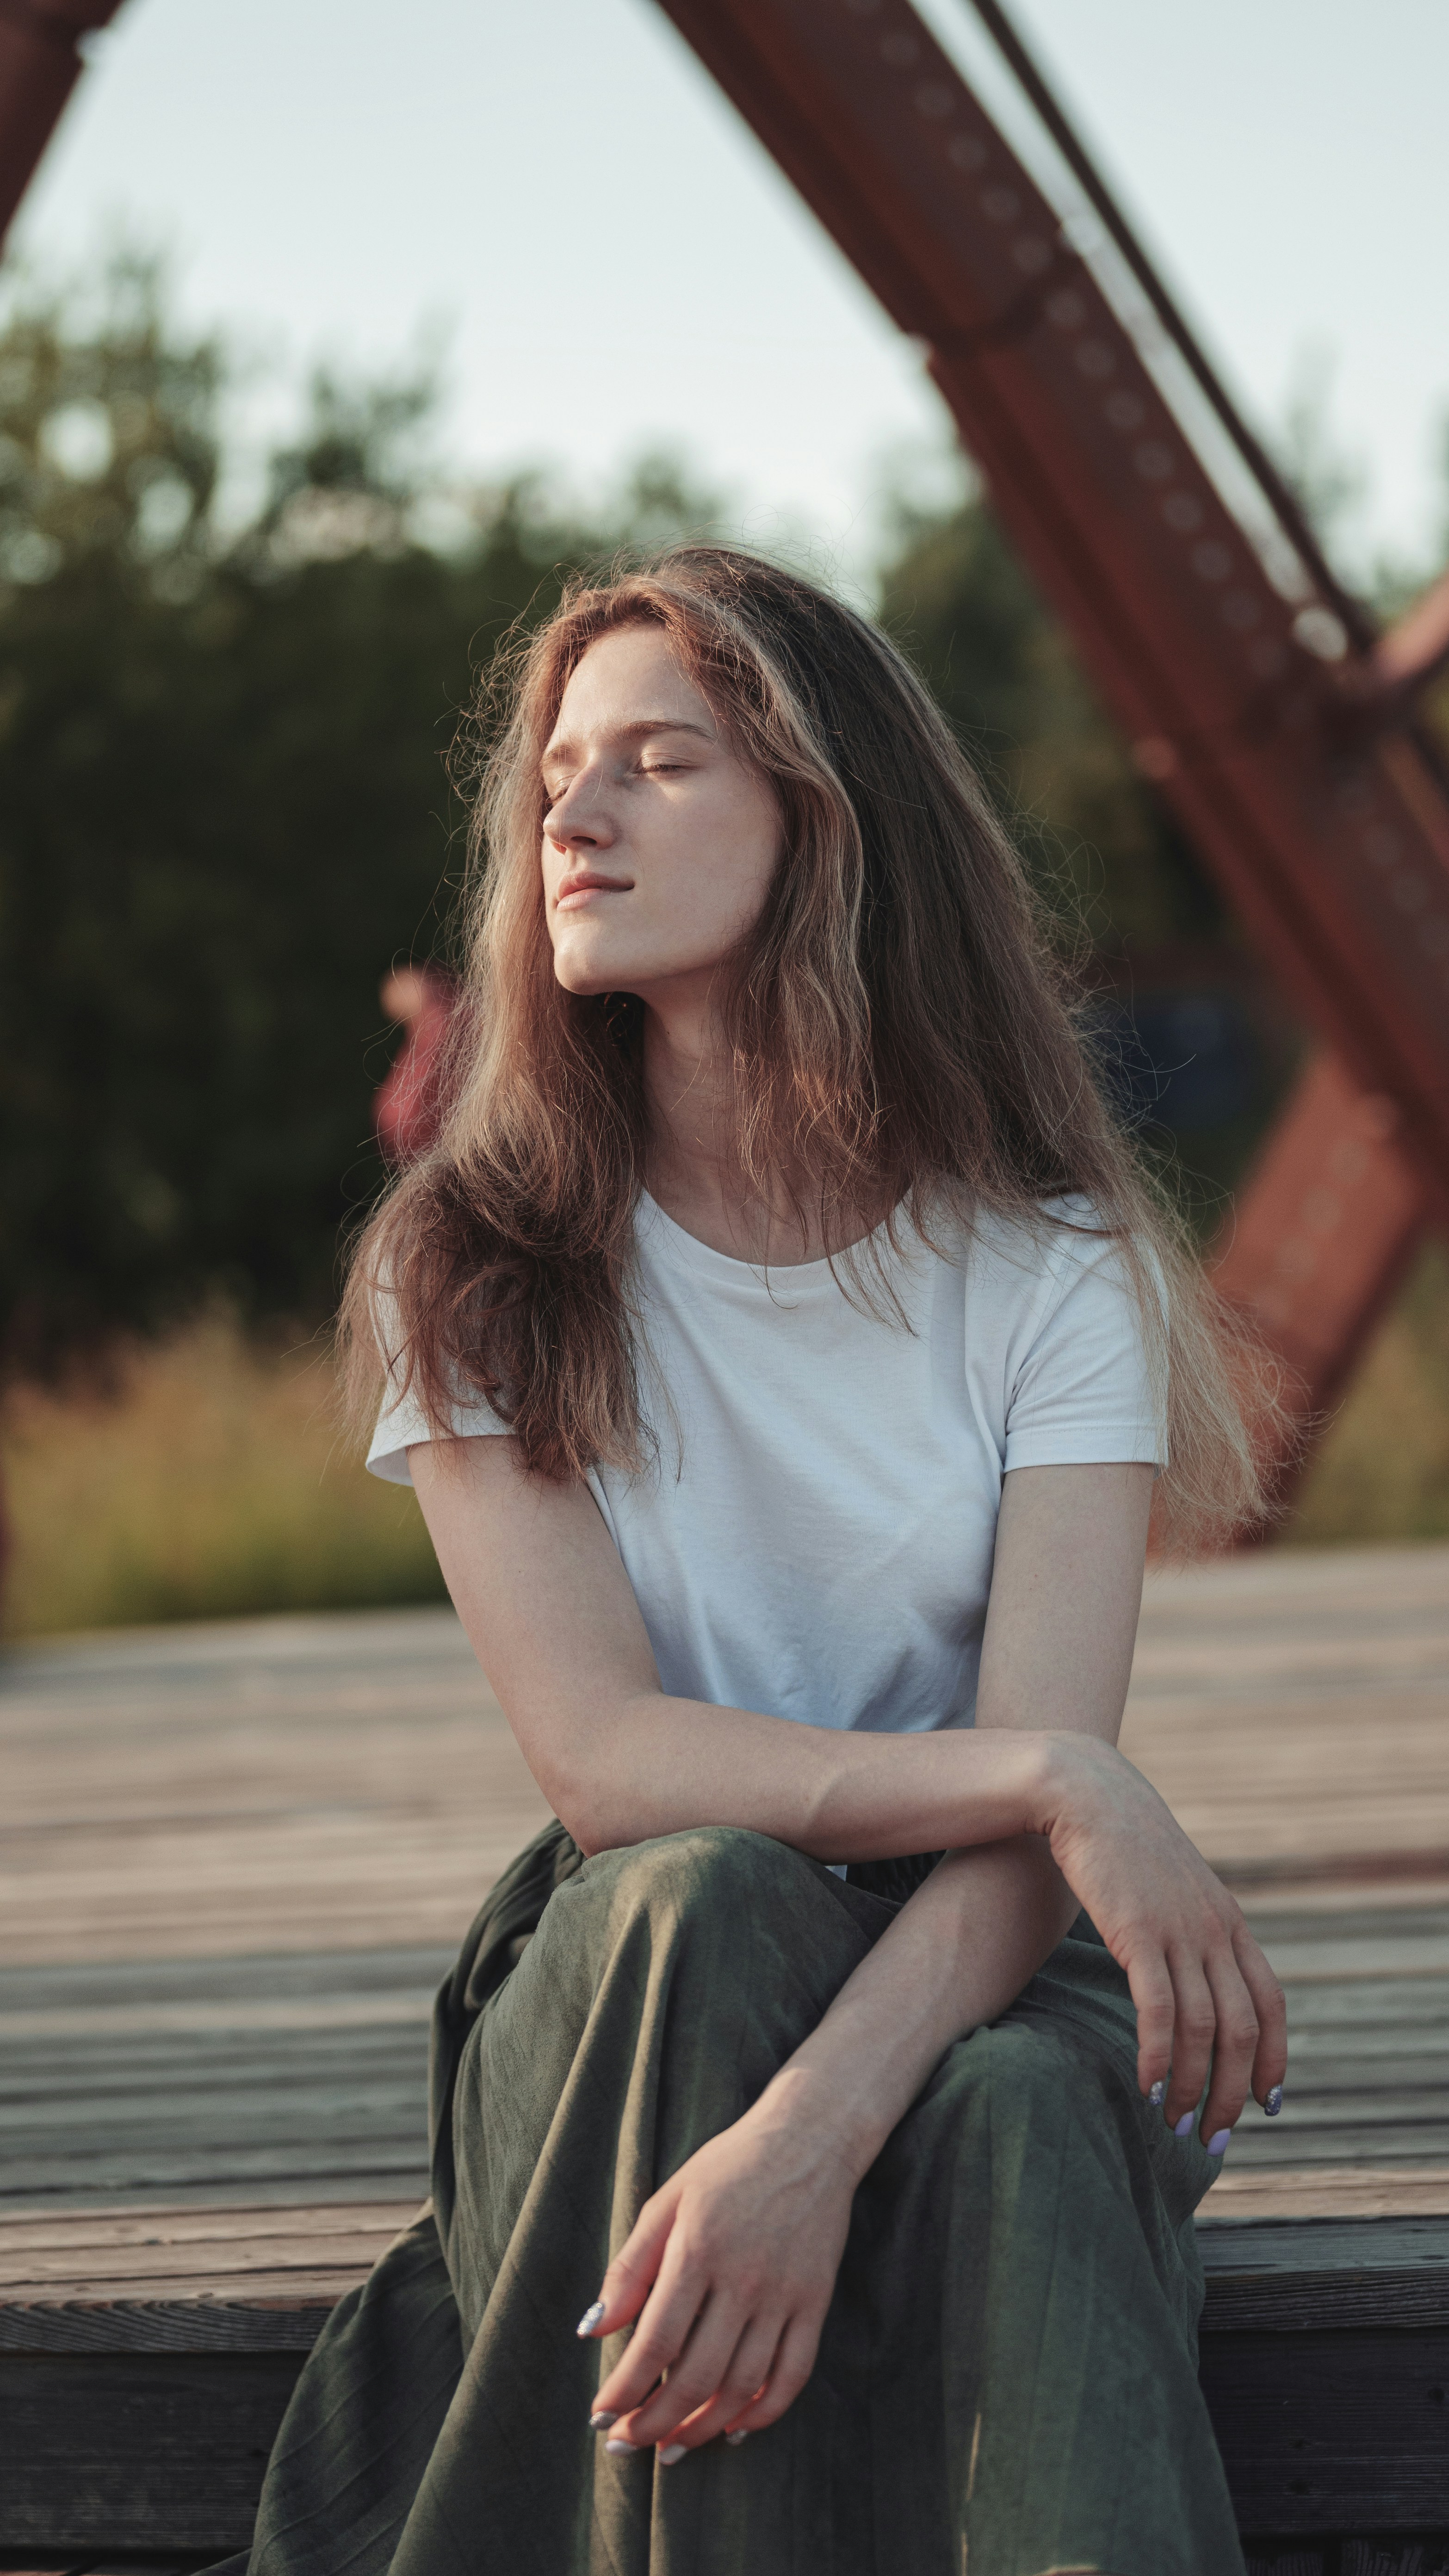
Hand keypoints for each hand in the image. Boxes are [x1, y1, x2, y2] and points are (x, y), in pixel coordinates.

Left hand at [578, 2082, 855, 2459]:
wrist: (809, 2138)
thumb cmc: (728, 2166)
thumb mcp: (668, 2200)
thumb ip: (630, 2267)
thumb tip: (593, 2330)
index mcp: (698, 2250)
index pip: (655, 2342)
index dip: (625, 2389)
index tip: (601, 2416)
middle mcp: (743, 2279)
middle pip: (695, 2376)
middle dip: (654, 2422)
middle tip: (628, 2443)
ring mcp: (784, 2294)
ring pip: (742, 2386)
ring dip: (702, 2428)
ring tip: (672, 2448)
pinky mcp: (815, 2302)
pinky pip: (793, 2374)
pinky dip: (764, 2412)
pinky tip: (735, 2428)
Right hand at [1036, 1731, 1286, 2147]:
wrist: (1084, 1790)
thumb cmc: (1120, 1842)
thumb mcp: (1171, 1886)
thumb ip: (1189, 1927)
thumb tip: (1189, 1975)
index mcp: (1228, 1921)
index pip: (1271, 2002)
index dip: (1273, 2058)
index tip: (1264, 2102)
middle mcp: (1214, 1930)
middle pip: (1244, 2029)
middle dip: (1233, 2091)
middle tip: (1213, 2136)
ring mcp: (1179, 1931)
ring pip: (1204, 2029)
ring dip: (1193, 2086)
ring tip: (1177, 2123)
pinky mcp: (1137, 1932)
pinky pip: (1157, 2011)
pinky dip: (1158, 2056)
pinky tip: (1146, 2085)